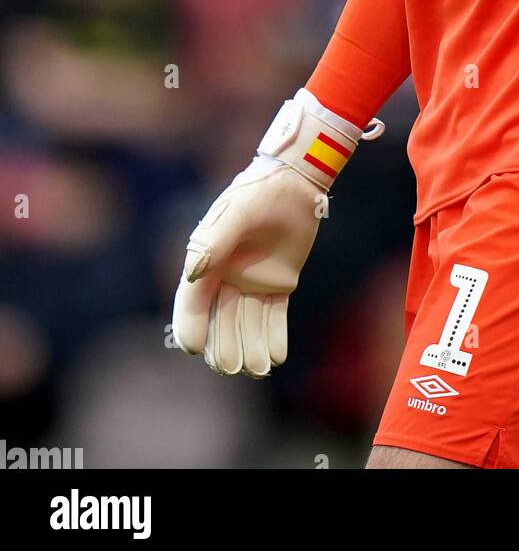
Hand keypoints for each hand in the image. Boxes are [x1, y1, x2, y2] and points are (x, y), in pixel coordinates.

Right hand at [172, 156, 326, 377]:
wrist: (295, 182)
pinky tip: (277, 357)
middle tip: (230, 367)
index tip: (192, 348)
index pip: (193, 300)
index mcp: (208, 260)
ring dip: (251, 347)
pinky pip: (274, 316)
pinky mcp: (279, 283)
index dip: (191, 324)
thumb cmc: (259, 192)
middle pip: (221, 319)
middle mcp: (227, 276)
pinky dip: (275, 336)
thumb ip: (215, 240)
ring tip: (257, 369)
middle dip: (224, 345)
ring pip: (248, 322)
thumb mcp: (236, 213)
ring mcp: (253, 282)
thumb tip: (192, 272)